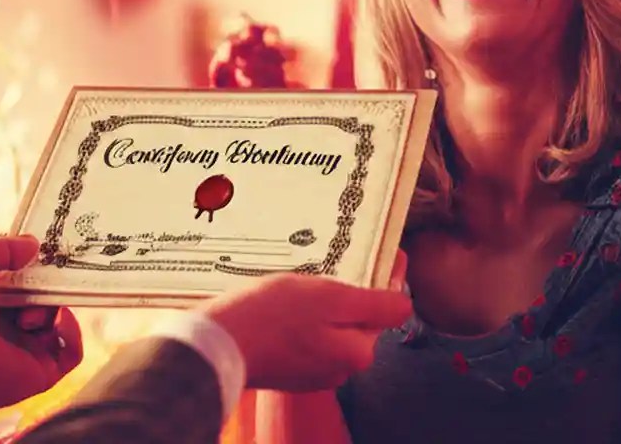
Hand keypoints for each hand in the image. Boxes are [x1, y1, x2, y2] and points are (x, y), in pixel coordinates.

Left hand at [0, 235, 82, 409]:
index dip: (36, 269)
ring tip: (29, 315)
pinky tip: (57, 320)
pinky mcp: (42, 372)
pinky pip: (72, 351)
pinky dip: (72, 332)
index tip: (47, 254)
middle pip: (45, 300)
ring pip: (58, 322)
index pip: (23, 284)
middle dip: (50, 287)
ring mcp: (27, 351)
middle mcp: (9, 328)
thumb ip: (2, 247)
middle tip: (53, 277)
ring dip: (54, 309)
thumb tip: (33, 246)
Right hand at [200, 257, 410, 391]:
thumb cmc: (271, 316)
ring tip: (298, 278)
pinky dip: (298, 318)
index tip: (376, 250)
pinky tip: (279, 303)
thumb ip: (374, 303)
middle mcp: (340, 368)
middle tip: (326, 262)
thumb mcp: (330, 298)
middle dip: (346, 291)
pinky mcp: (287, 367)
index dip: (383, 276)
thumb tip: (404, 302)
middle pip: (357, 318)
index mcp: (357, 352)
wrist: (216, 345)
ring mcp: (312, 370)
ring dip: (320, 303)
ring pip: (329, 326)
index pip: (387, 308)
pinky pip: (304, 335)